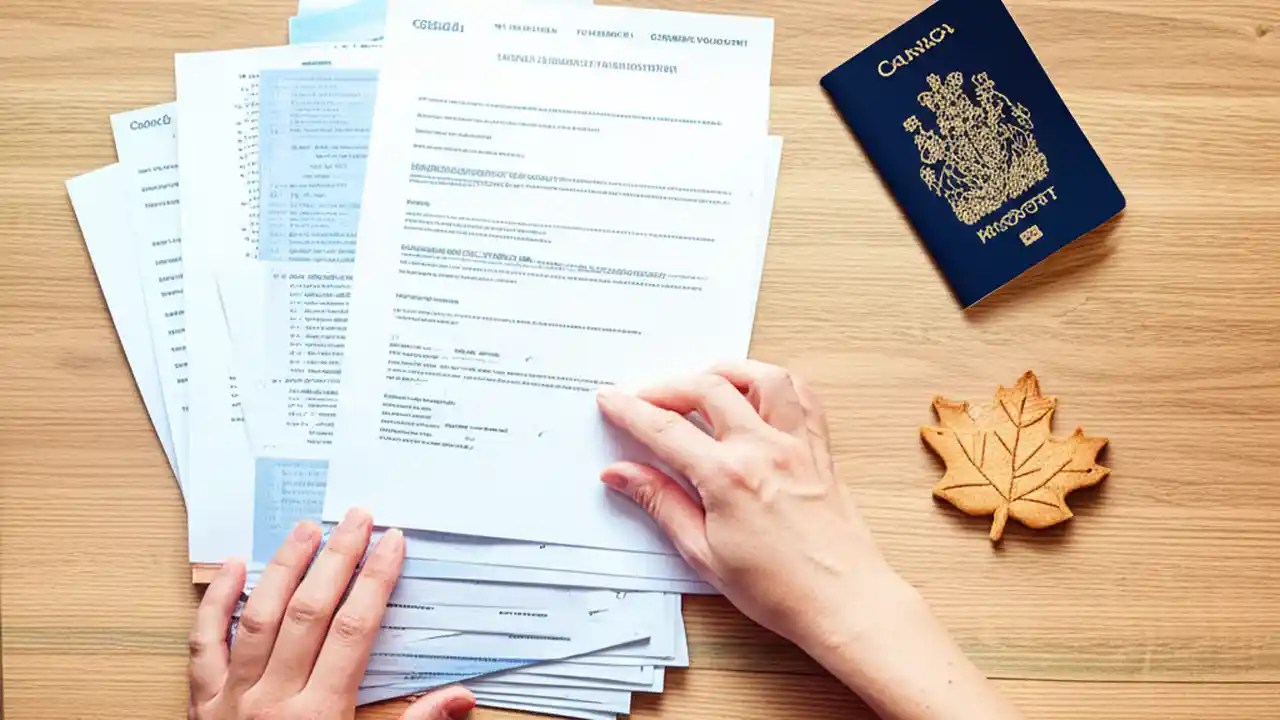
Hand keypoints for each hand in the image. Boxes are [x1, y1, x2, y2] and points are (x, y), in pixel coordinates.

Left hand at [188, 508, 474, 719]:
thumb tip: (463, 698)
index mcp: (320, 715)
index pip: (355, 630)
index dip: (377, 581)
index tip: (394, 543)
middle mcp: (273, 700)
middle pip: (310, 612)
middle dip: (338, 558)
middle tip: (357, 516)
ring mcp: (231, 699)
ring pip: (258, 616)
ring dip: (284, 567)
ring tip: (306, 527)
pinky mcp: (200, 704)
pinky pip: (202, 643)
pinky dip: (215, 601)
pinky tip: (231, 567)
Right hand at [598, 361, 1023, 719]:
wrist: (844, 601)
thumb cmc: (779, 588)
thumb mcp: (703, 553)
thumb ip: (661, 502)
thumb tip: (622, 475)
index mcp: (728, 477)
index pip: (665, 429)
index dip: (630, 410)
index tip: (610, 400)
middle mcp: (764, 448)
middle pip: (707, 388)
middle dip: (667, 385)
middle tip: (645, 398)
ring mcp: (796, 443)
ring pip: (759, 375)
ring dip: (724, 370)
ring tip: (701, 382)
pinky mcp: (819, 448)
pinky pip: (799, 394)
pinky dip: (773, 381)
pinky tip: (756, 391)